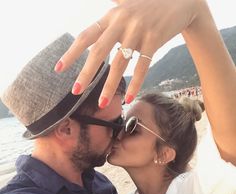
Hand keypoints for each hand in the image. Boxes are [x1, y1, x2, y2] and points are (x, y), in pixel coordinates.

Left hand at [54, 0, 202, 107]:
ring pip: (120, 63)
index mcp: (111, 16)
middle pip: (99, 52)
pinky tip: (130, 98)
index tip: (58, 69)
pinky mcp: (154, 40)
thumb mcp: (124, 5)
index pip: (86, 36)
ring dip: (110, 86)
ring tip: (102, 103)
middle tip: (76, 91)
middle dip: (86, 73)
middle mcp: (122, 22)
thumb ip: (109, 15)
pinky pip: (143, 66)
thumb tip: (92, 29)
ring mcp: (139, 31)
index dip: (71, 53)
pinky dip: (136, 83)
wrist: (180, 0)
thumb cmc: (148, 6)